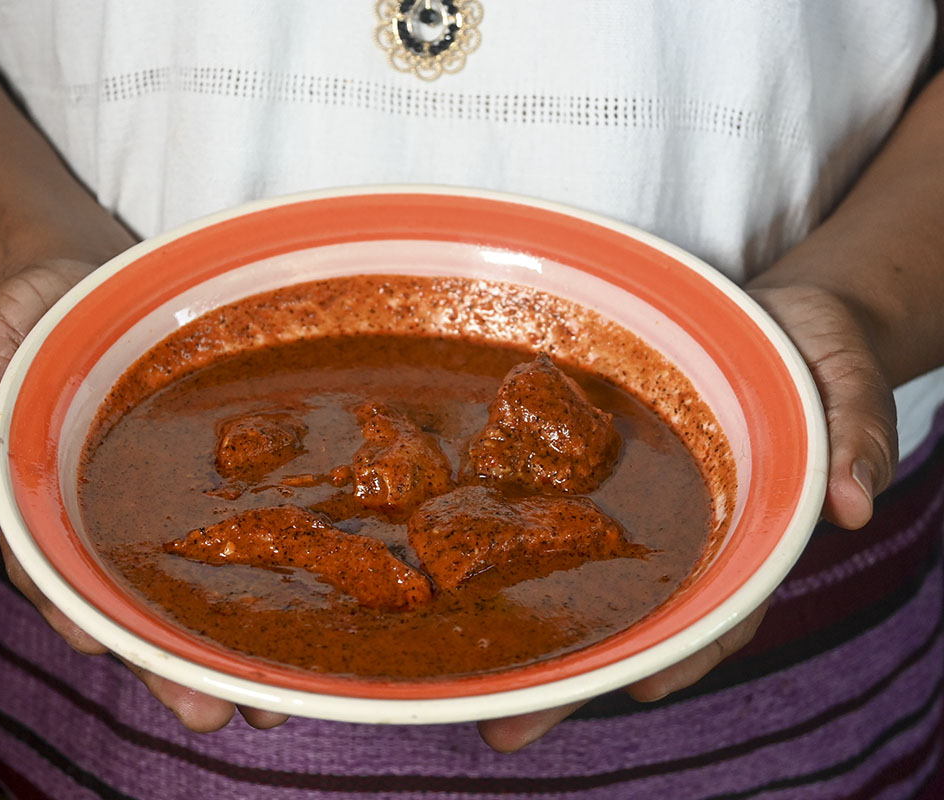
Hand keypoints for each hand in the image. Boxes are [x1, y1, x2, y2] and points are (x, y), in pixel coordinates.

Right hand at [0, 259, 288, 732]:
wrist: (90, 284)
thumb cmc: (26, 324)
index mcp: (47, 509)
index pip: (54, 573)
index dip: (76, 609)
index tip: (99, 645)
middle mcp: (111, 525)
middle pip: (137, 607)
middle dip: (170, 664)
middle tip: (213, 711)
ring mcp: (168, 507)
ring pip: (200, 589)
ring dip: (234, 648)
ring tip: (281, 703)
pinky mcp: (221, 478)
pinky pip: (252, 529)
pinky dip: (283, 575)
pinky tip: (322, 616)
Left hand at [478, 281, 898, 752]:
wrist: (766, 317)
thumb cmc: (816, 356)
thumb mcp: (849, 386)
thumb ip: (856, 438)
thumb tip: (853, 503)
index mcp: (746, 536)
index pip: (718, 614)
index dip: (682, 654)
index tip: (639, 687)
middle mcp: (681, 539)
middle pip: (627, 620)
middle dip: (572, 678)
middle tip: (506, 729)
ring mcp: (633, 511)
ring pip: (578, 583)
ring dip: (527, 635)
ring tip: (461, 682)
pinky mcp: (592, 474)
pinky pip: (550, 519)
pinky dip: (509, 551)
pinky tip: (454, 579)